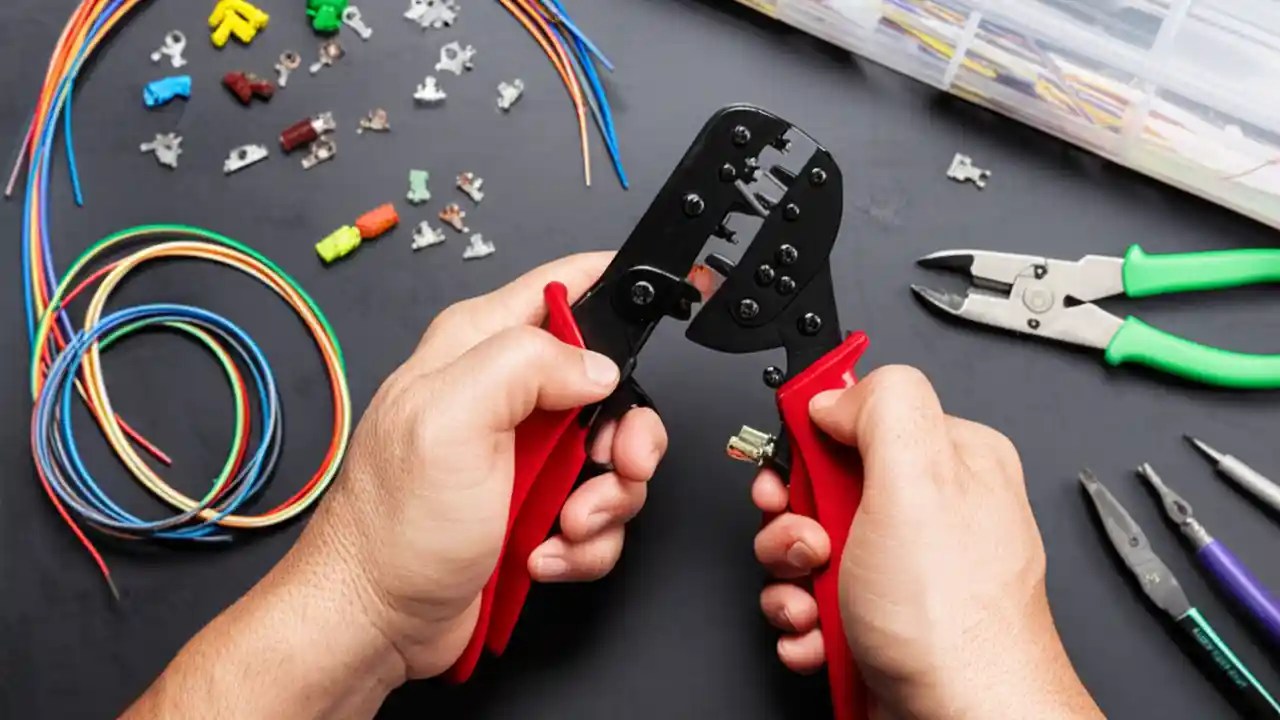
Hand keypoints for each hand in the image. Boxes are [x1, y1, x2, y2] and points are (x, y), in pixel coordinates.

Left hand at [288, 252, 666, 679]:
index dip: (618, 289)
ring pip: (614, 457)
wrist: (379, 620)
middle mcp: (503, 395)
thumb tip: (596, 365)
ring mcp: (523, 454)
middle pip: (609, 384)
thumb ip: (526, 365)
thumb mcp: (450, 421)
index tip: (662, 308)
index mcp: (477, 347)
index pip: (564, 286)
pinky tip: (542, 551)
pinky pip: (598, 513)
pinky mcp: (536, 505)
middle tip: (613, 464)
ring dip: (605, 502)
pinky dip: (583, 542)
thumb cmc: (391, 529)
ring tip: (565, 524)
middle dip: (625, 435)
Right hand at [752, 366, 1098, 717]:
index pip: (859, 416)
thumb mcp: (919, 480)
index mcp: (949, 460)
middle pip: (820, 485)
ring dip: (790, 580)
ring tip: (815, 603)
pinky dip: (803, 623)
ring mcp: (901, 569)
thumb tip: (838, 393)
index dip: (809, 442)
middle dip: (792, 524)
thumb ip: (881, 407)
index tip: (791, 472)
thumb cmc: (957, 622)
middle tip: (811, 546)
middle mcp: (929, 511)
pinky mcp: (877, 618)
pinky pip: (814, 601)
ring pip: (808, 548)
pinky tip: (823, 636)